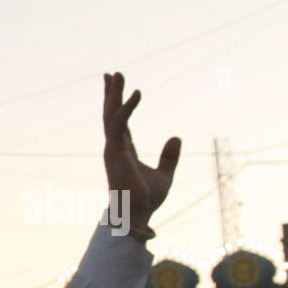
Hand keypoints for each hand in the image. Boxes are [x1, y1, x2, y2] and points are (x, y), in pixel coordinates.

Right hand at [102, 72, 180, 234]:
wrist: (137, 214)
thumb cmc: (147, 199)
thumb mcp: (165, 174)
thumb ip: (169, 156)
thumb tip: (177, 137)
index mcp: (124, 151)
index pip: (120, 122)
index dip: (120, 105)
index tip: (116, 89)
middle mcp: (115, 147)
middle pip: (111, 114)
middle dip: (111, 94)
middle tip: (111, 74)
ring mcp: (113, 148)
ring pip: (111, 115)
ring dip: (113, 94)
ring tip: (116, 74)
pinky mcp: (115, 150)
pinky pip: (119, 123)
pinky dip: (127, 107)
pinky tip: (137, 93)